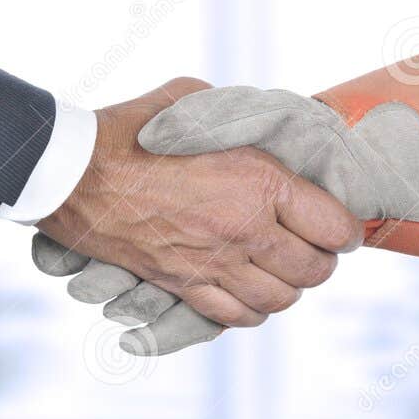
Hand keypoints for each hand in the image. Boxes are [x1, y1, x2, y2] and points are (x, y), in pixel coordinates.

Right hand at [37, 79, 362, 328]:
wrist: (72, 173)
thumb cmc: (131, 129)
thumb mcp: (196, 102)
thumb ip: (240, 116)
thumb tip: (268, 121)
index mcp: (258, 180)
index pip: (334, 225)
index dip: (346, 229)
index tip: (340, 227)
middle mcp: (243, 229)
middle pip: (314, 269)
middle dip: (323, 261)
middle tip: (315, 248)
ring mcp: (213, 263)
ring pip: (280, 299)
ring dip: (289, 287)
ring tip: (282, 270)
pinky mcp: (183, 285)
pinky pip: (238, 316)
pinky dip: (254, 310)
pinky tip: (250, 291)